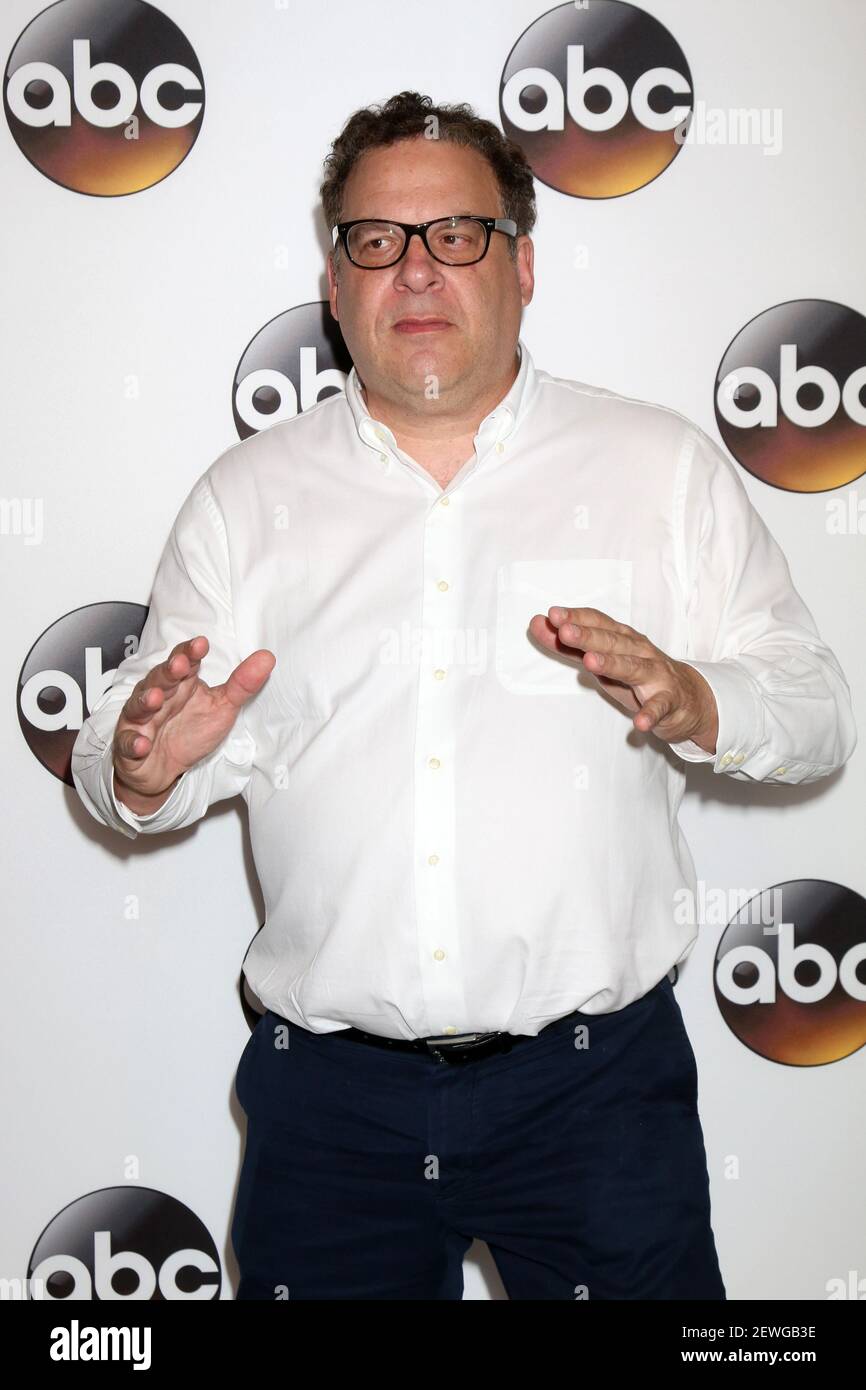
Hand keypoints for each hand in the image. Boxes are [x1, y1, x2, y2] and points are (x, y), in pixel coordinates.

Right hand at [112, 636, 275, 798]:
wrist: (163, 770)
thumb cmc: (190, 732)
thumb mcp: (221, 708)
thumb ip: (241, 685)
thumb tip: (267, 657)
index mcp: (180, 684)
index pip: (184, 662)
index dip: (190, 653)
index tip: (201, 644)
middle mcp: (157, 696)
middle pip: (160, 679)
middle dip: (168, 672)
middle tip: (179, 665)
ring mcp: (140, 721)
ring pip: (139, 707)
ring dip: (146, 701)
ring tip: (156, 698)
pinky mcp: (130, 747)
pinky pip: (128, 744)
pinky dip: (134, 743)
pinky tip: (142, 744)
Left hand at [527, 606, 717, 752]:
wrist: (689, 699)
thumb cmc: (639, 676)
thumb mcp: (603, 661)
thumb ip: (569, 646)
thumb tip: (537, 624)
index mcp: (623, 639)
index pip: (599, 622)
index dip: (577, 618)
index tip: (553, 614)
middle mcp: (640, 652)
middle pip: (613, 641)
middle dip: (589, 636)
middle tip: (565, 631)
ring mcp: (657, 676)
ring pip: (634, 667)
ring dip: (613, 664)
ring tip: (590, 662)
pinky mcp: (670, 702)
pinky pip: (660, 707)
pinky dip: (650, 714)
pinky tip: (640, 723)